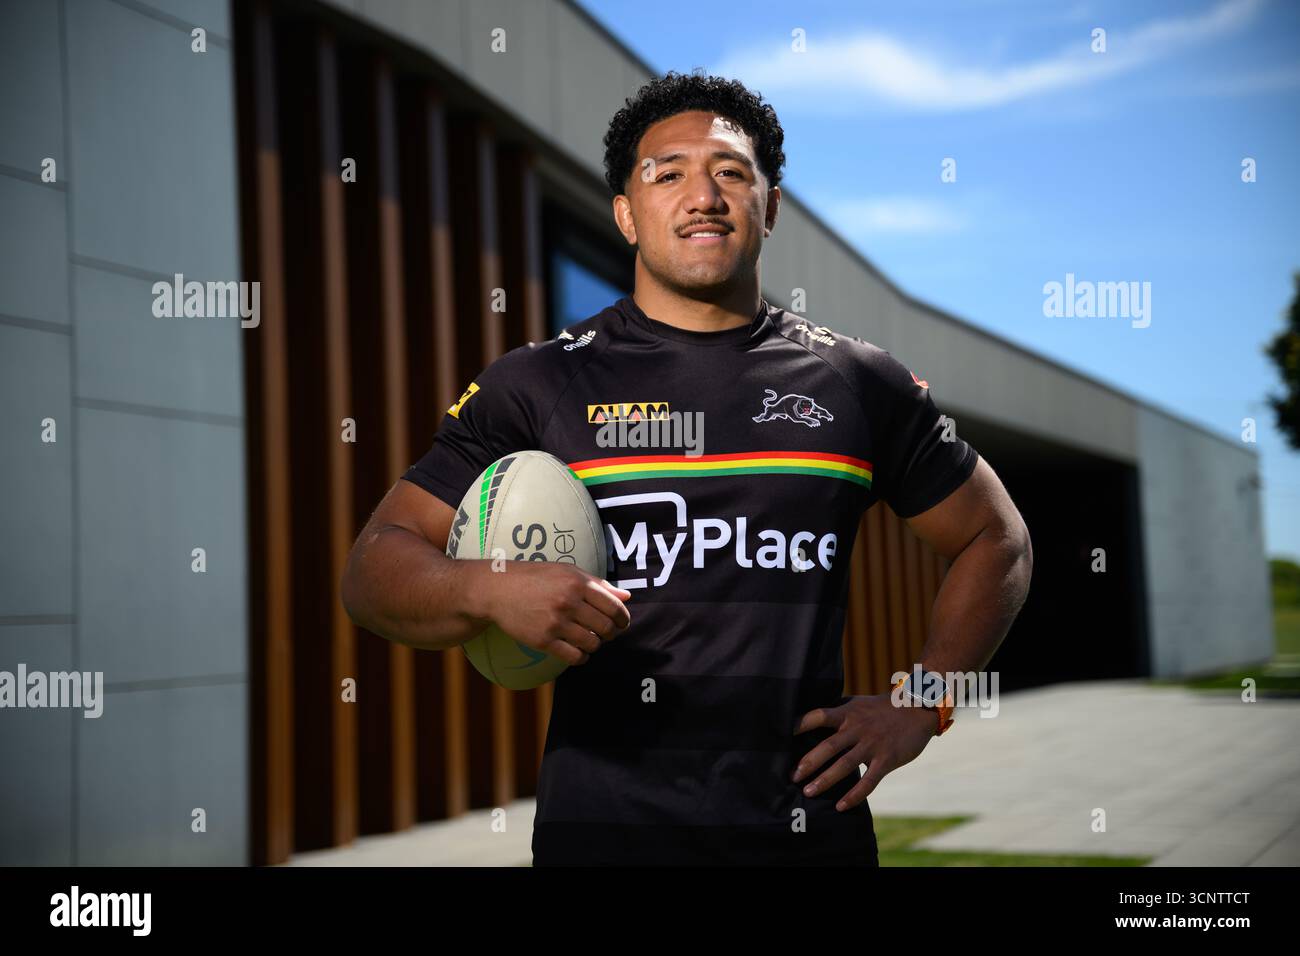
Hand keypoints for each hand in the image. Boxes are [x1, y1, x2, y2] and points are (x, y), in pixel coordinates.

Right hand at [481, 561, 631, 665]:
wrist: (498, 589)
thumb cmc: (536, 578)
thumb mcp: (568, 572)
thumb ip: (598, 585)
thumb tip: (626, 596)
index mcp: (578, 583)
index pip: (614, 607)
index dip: (623, 619)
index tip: (621, 623)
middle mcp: (569, 602)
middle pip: (606, 628)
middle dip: (611, 634)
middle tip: (607, 634)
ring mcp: (556, 622)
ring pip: (592, 644)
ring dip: (595, 645)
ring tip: (589, 641)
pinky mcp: (543, 640)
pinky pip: (574, 656)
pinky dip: (582, 657)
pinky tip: (578, 652)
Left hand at [791, 692, 937, 810]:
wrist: (918, 708)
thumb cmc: (881, 708)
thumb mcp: (857, 704)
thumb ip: (836, 713)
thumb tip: (808, 722)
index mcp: (846, 713)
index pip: (818, 716)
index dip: (799, 724)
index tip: (781, 735)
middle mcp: (857, 728)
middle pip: (828, 745)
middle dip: (808, 762)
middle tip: (792, 776)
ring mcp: (872, 744)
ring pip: (845, 765)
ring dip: (825, 780)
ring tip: (808, 792)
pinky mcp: (887, 759)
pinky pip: (869, 781)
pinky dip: (854, 795)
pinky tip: (841, 806)